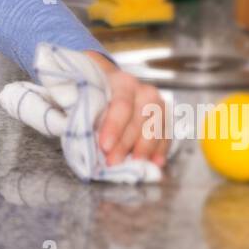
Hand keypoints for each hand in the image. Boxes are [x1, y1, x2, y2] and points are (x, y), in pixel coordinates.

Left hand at [85, 51, 170, 167]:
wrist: (112, 83)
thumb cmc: (98, 92)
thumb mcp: (88, 95)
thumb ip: (87, 112)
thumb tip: (83, 136)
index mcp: (122, 83)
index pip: (122, 105)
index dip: (114, 127)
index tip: (105, 146)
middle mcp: (142, 92)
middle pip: (137, 121)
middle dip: (125, 145)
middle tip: (113, 162)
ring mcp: (156, 104)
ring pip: (154, 128)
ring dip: (144, 150)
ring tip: (133, 165)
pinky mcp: (164, 117)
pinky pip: (165, 135)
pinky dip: (160, 150)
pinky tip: (155, 162)